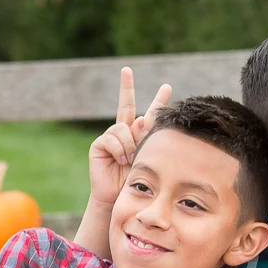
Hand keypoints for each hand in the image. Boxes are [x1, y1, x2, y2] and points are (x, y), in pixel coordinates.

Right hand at [87, 67, 171, 209]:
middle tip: (127, 70)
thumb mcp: (148, 158)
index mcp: (139, 136)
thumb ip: (146, 138)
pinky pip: (112, 138)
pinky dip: (119, 149)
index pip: (150, 115)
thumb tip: (140, 118)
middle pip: (127, 105)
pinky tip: (120, 160)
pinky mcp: (100, 145)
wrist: (119, 198)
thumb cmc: (136, 182)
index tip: (167, 87)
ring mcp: (111, 137)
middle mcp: (124, 132)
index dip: (158, 101)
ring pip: (123, 128)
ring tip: (129, 160)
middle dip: (126, 87)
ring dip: (129, 144)